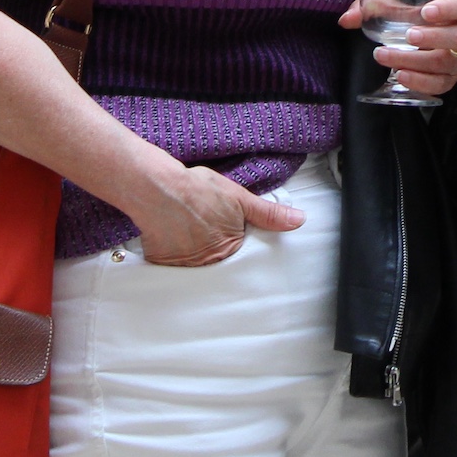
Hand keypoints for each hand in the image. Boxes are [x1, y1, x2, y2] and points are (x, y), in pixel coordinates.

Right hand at [133, 162, 304, 266]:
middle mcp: (209, 263)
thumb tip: (299, 220)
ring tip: (187, 232)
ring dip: (193, 254)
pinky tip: (171, 238)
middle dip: (214, 251)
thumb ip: (269, 214)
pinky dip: (173, 255)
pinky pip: (172, 268)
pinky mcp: (163, 265)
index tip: (227, 236)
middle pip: (217, 263)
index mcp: (230, 249)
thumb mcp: (239, 198)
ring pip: (195, 266)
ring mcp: (185, 266)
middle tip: (204, 230)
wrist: (157, 188)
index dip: (236, 246)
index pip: (240, 257)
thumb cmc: (197, 190)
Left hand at [337, 0, 456, 95]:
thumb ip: (372, 8)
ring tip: (389, 58)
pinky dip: (421, 82)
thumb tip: (347, 20)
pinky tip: (402, 76)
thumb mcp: (398, 6)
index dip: (447, 9)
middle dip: (432, 38)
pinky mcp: (451, 79)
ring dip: (417, 62)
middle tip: (408, 36)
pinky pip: (441, 85)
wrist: (429, 36)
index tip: (426, 12)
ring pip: (447, 63)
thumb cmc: (416, 17)